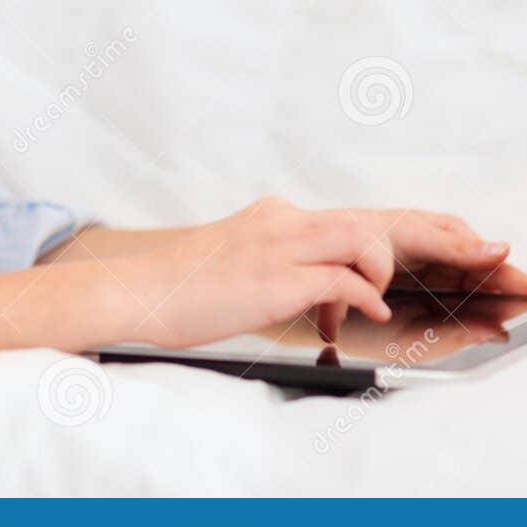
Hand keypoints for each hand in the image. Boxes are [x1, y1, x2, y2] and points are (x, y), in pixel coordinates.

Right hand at [118, 197, 395, 348]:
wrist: (143, 293)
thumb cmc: (180, 286)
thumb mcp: (236, 255)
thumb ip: (271, 256)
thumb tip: (302, 282)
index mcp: (270, 214)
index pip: (338, 219)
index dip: (360, 250)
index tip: (364, 277)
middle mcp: (280, 221)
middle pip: (360, 221)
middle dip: (382, 256)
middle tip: (378, 286)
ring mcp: (280, 247)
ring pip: (361, 239)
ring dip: (379, 271)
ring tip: (376, 296)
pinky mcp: (280, 280)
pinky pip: (345, 280)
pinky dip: (368, 297)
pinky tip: (371, 312)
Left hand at [312, 208, 526, 341]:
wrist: (324, 247)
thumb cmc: (365, 229)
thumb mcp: (410, 233)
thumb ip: (454, 245)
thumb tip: (499, 249)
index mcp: (451, 237)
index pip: (495, 265)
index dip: (522, 281)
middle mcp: (445, 260)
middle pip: (486, 287)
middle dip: (510, 302)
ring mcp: (431, 281)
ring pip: (468, 303)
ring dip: (485, 317)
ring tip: (507, 330)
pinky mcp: (415, 299)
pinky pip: (445, 315)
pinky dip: (457, 325)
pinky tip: (467, 333)